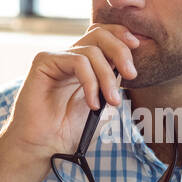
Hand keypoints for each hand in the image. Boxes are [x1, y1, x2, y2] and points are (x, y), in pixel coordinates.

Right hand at [1, 24, 140, 164]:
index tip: (137, 47)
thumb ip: (111, 81)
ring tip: (112, 102)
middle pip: (99, 34)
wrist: (44, 147)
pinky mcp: (43, 62)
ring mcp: (55, 57)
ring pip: (91, 51)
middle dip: (120, 51)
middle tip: (131, 75)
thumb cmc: (68, 130)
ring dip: (107, 77)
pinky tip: (93, 103)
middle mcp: (68, 56)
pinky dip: (91, 82)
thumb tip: (129, 66)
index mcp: (82, 63)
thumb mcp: (100, 102)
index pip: (102, 35)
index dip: (121, 35)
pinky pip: (78, 62)